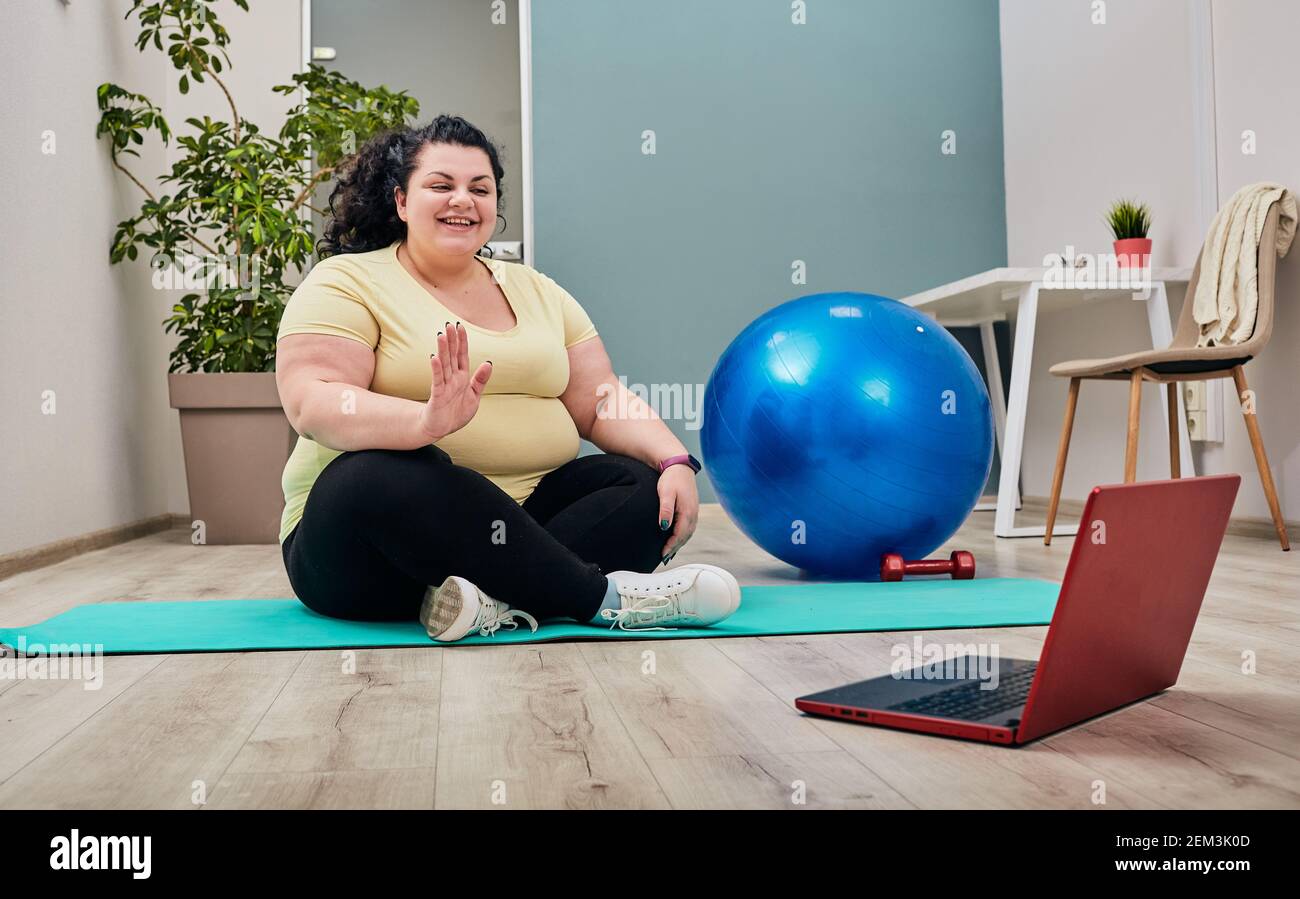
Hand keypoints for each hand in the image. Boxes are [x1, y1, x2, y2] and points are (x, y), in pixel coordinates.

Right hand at [418, 322, 492, 440]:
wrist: (442, 429)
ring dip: (443, 350)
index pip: (462, 355)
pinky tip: (434, 358)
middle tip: (448, 324)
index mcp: (462, 377)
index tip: (460, 326)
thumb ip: (480, 380)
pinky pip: (437, 381)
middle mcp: (452, 378)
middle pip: (452, 356)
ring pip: (444, 365)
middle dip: (451, 340)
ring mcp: (444, 386)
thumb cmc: (457, 412)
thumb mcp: (474, 396)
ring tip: (441, 335)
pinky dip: (436, 369)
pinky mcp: (438, 396)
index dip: (462, 341)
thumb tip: (489, 362)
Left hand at [656, 464, 698, 564]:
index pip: (679, 535)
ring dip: (679, 544)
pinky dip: (682, 537)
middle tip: (664, 558)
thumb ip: (665, 510)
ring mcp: (694, 512)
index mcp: (687, 512)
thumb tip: (664, 526)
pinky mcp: (692, 510)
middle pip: (685, 537)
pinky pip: (688, 528)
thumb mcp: (665, 493)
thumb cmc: (671, 478)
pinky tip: (677, 540)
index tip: (662, 554)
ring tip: (669, 554)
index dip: (671, 546)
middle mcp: (693, 514)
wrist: (679, 466)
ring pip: (687, 534)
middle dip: (675, 548)